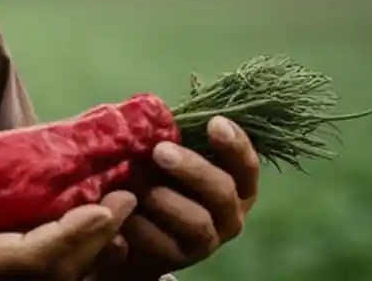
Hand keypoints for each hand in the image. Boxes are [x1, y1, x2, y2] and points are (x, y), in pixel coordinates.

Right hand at [0, 150, 136, 279]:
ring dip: (96, 247)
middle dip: (97, 236)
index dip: (70, 235)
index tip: (102, 209)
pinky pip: (52, 275)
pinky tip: (99, 228)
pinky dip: (81, 253)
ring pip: (62, 278)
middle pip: (59, 271)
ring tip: (122, 209)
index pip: (30, 258)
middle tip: (128, 198)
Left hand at [98, 116, 259, 279]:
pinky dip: (140, 225)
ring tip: (136, 185)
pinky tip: (124, 212)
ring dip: (164, 199)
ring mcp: (207, 240)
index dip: (236, 144)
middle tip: (160, 151)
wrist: (134, 234)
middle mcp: (230, 213)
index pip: (247, 165)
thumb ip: (170, 138)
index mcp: (235, 183)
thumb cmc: (156, 178)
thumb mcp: (167, 157)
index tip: (215, 121)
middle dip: (192, 168)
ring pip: (196, 221)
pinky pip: (163, 244)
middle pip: (222, 191)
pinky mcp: (178, 259)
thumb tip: (151, 111)